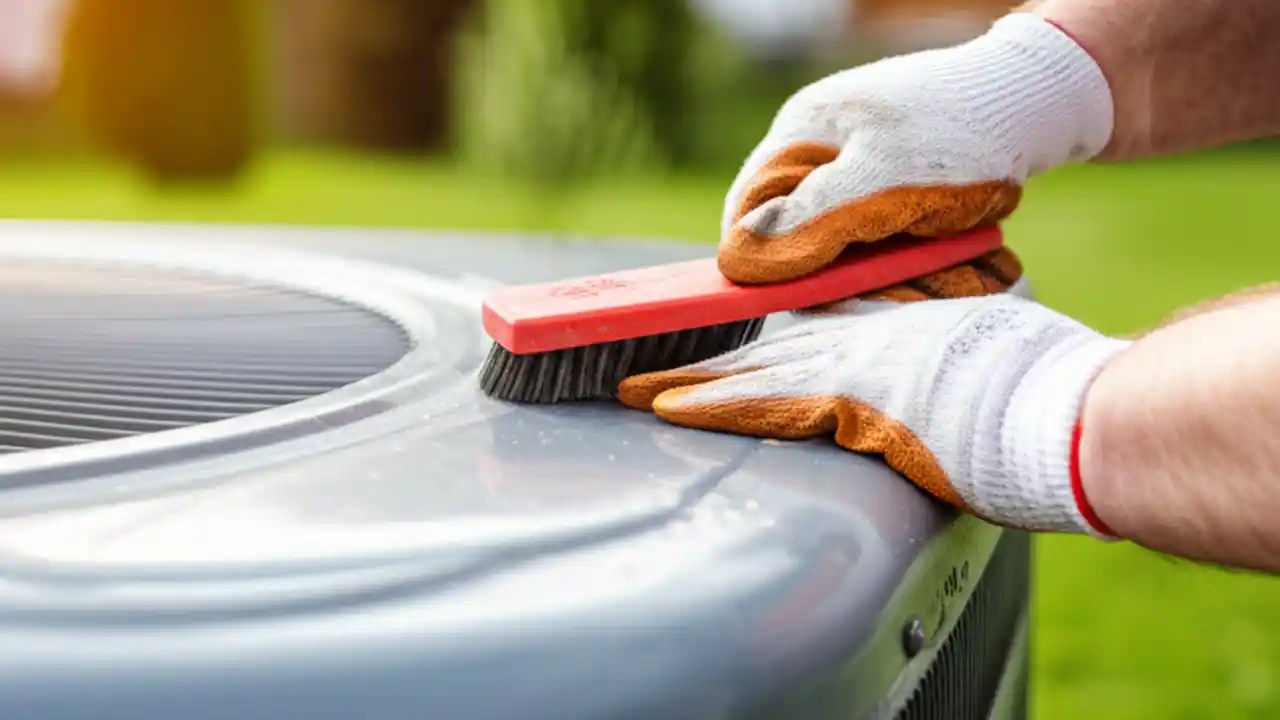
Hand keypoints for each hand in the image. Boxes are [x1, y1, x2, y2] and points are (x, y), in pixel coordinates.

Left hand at [618, 294, 1129, 535]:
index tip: (730, 344)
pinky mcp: (853, 398)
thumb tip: (950, 407)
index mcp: (905, 332)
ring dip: (689, 382)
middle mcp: (874, 338)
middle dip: (710, 359)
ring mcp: (861, 363)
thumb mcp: (996, 376)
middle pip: (770, 344)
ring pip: (753, 368)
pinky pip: (765, 401)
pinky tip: (668, 408)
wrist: (1075, 410)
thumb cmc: (1054, 401)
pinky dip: (712, 404)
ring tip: (633, 389)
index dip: (766, 340)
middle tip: (654, 364)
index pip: (816, 331)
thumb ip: (953, 383)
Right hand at [718, 13, 1112, 284]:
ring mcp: (863, 177)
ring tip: (954, 274)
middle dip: (852, 277)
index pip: (749, 210)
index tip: (792, 301)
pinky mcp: (901, 199)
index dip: (759, 262)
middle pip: (804, 240)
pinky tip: (968, 264)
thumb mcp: (878, 179)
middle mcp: (825, 157)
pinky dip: (929, 267)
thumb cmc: (958, 130)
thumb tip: (739, 262)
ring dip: (902, 278)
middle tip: (898, 292)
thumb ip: (808, 221)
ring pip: (856, 254)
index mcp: (803, 135)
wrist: (1042, 102)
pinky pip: (896, 251)